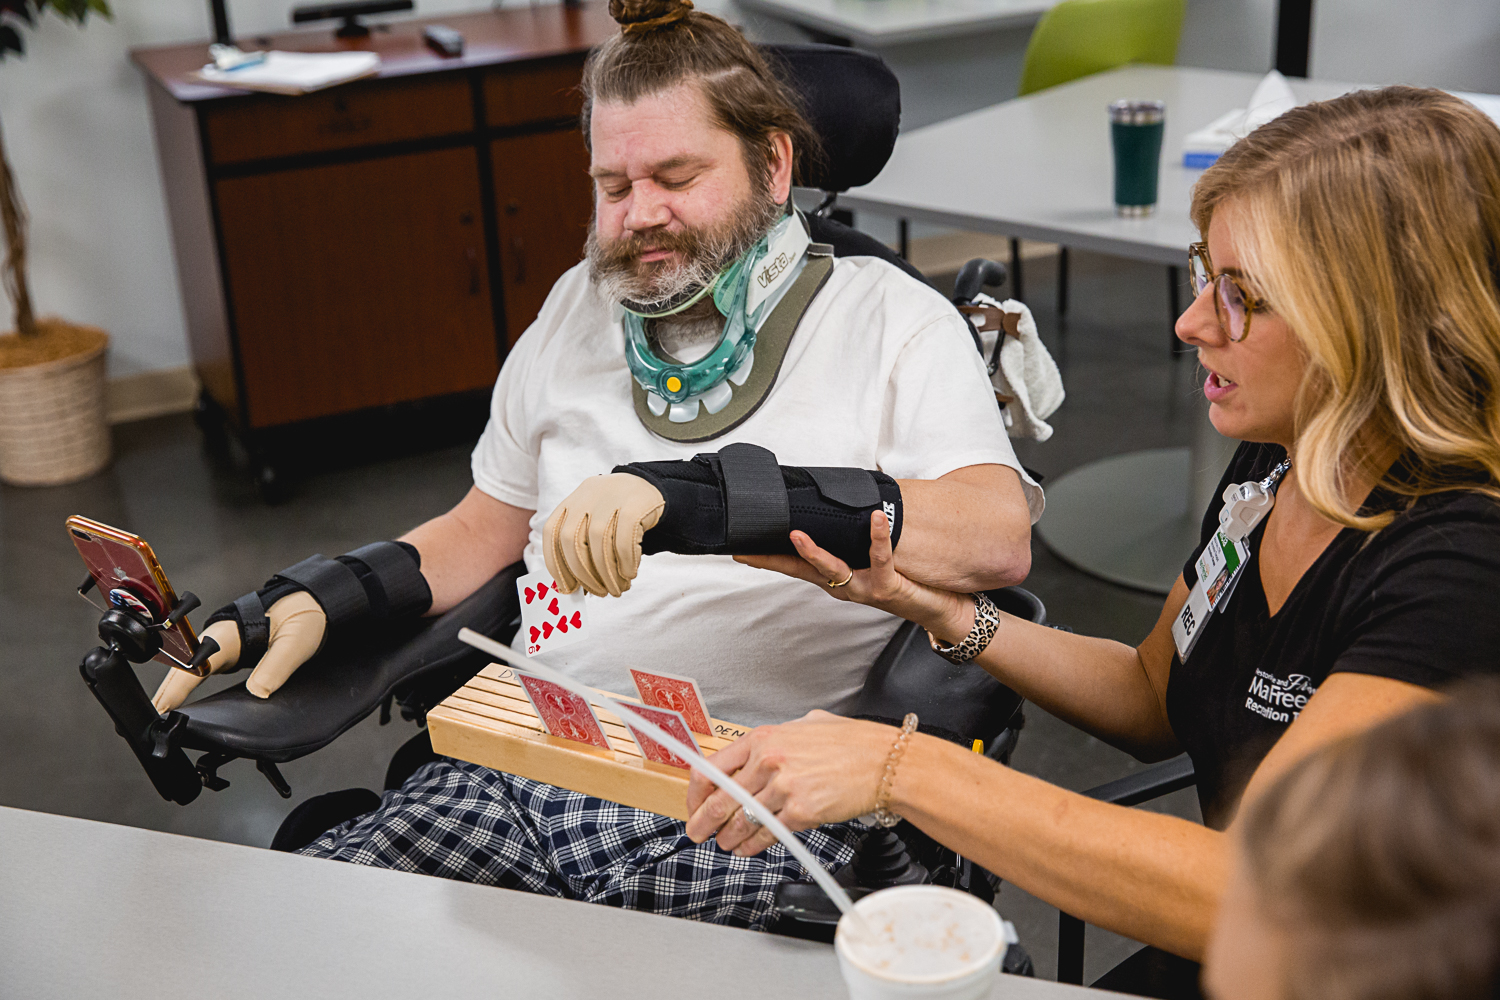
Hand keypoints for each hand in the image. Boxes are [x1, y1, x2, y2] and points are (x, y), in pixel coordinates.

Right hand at [151, 591, 326, 712]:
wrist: (313, 602)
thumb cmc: (304, 613)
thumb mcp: (296, 640)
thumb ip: (277, 666)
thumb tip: (258, 692)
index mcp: (229, 634)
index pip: (196, 664)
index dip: (177, 689)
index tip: (162, 709)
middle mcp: (218, 640)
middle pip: (183, 670)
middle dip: (165, 695)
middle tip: (152, 722)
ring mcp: (221, 648)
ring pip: (188, 673)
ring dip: (172, 693)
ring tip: (158, 720)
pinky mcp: (229, 655)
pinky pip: (201, 674)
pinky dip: (186, 689)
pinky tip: (180, 707)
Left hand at [544, 473, 665, 596]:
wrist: (650, 489)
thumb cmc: (617, 517)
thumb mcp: (594, 524)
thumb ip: (581, 550)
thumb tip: (574, 588)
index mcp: (570, 503)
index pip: (552, 533)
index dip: (556, 564)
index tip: (568, 588)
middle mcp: (586, 497)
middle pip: (572, 540)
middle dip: (584, 574)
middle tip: (599, 593)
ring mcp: (610, 498)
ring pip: (599, 541)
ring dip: (608, 573)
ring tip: (618, 588)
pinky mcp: (634, 504)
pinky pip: (624, 539)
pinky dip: (626, 562)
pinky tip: (630, 573)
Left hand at [684, 710, 896, 856]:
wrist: (883, 761)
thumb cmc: (849, 743)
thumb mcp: (803, 726)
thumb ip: (774, 740)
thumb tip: (754, 754)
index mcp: (763, 738)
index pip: (712, 767)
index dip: (696, 792)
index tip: (695, 803)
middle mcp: (769, 761)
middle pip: (720, 799)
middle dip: (702, 821)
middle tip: (697, 832)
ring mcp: (784, 788)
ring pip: (741, 821)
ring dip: (728, 838)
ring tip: (724, 844)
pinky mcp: (801, 812)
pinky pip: (768, 834)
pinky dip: (753, 845)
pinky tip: (748, 849)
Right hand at [736, 512, 973, 641]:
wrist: (942, 609)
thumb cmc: (907, 582)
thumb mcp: (871, 560)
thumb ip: (852, 541)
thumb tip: (835, 512)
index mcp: (837, 579)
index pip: (794, 566)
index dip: (767, 558)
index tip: (740, 550)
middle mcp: (844, 586)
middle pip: (802, 571)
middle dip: (774, 559)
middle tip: (749, 547)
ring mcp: (864, 588)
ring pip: (832, 570)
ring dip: (814, 553)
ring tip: (797, 535)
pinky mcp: (888, 586)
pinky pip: (880, 558)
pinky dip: (878, 537)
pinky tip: (875, 517)